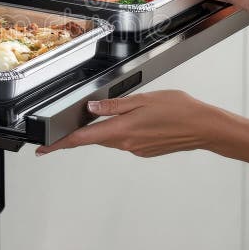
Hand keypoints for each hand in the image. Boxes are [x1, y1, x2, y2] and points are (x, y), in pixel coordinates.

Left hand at [35, 90, 228, 157]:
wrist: (205, 128)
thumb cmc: (180, 110)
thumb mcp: (143, 99)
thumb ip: (114, 105)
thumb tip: (91, 107)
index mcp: (122, 131)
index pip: (82, 139)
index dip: (59, 144)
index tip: (43, 149)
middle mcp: (127, 144)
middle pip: (95, 138)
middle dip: (82, 132)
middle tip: (69, 127)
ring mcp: (137, 149)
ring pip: (111, 138)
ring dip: (105, 128)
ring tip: (112, 114)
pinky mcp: (145, 150)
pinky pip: (126, 139)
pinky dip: (123, 130)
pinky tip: (136, 119)